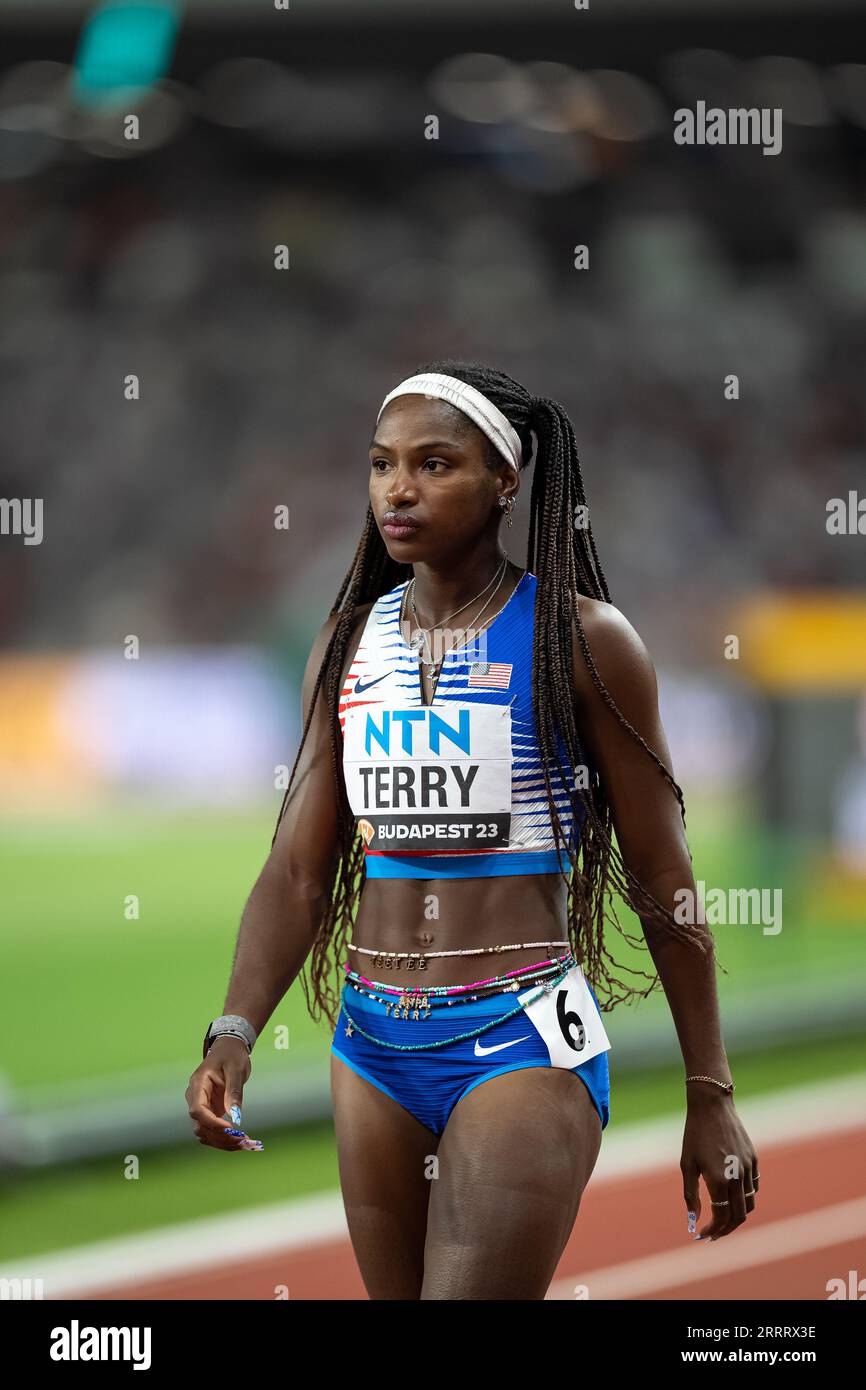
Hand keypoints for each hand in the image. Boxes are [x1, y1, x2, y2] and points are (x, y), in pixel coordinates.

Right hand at [185, 1036, 261, 1151]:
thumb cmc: (232, 1055)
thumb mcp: (236, 1070)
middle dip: (220, 1137)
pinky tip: (241, 1142)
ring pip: (205, 1133)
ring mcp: (202, 1107)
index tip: (230, 1128)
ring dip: (223, 1142)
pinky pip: (213, 1131)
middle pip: (200, 1126)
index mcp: (198, 1084)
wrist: (229, 1049)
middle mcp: (195, 1098)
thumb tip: (235, 1117)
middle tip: (243, 1141)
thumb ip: (234, 1092)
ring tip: (245, 1143)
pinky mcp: (210, 1112)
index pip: (197, 1110)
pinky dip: (225, 1139)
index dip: (211, 1122)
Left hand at [681, 1086, 758, 1239]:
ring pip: (749, 1203)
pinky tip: (732, 1197)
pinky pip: (753, 1186)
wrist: (712, 1105)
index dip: (713, 1230)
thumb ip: (691, 1194)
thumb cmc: (695, 1134)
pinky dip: (745, 1197)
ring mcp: (748, 1168)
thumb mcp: (687, 1164)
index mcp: (718, 1180)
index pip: (721, 1217)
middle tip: (714, 1234)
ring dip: (737, 1216)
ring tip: (723, 1219)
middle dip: (726, 1229)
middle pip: (738, 1216)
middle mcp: (736, 1176)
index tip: (702, 1235)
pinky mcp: (754, 1159)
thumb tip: (694, 1219)